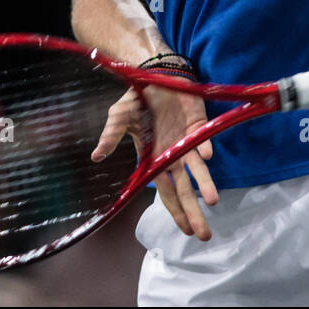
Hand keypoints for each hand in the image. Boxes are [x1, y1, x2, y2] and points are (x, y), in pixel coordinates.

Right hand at [91, 83, 218, 239]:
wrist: (155, 74)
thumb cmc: (137, 100)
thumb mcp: (119, 117)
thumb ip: (110, 136)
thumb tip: (96, 156)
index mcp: (155, 160)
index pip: (167, 193)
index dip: (176, 211)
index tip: (185, 231)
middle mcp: (174, 155)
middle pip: (185, 189)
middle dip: (194, 211)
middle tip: (204, 234)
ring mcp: (188, 141)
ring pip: (198, 169)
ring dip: (205, 184)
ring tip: (213, 202)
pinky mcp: (199, 124)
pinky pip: (202, 139)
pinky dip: (203, 148)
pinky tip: (205, 156)